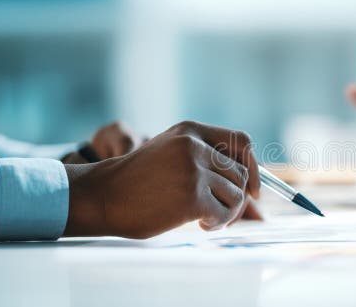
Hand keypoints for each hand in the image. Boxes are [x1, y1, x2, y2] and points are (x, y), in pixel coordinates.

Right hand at [63, 121, 261, 238]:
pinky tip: (201, 224)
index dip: (253, 165)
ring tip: (208, 218)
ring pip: (236, 195)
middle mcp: (194, 147)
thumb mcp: (171, 154)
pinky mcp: (192, 197)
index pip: (241, 141)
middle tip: (222, 212)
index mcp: (190, 131)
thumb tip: (253, 188)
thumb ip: (205, 160)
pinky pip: (224, 213)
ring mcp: (193, 171)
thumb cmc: (138, 181)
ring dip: (228, 213)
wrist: (102, 196)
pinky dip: (218, 223)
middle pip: (242, 173)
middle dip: (238, 196)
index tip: (253, 188)